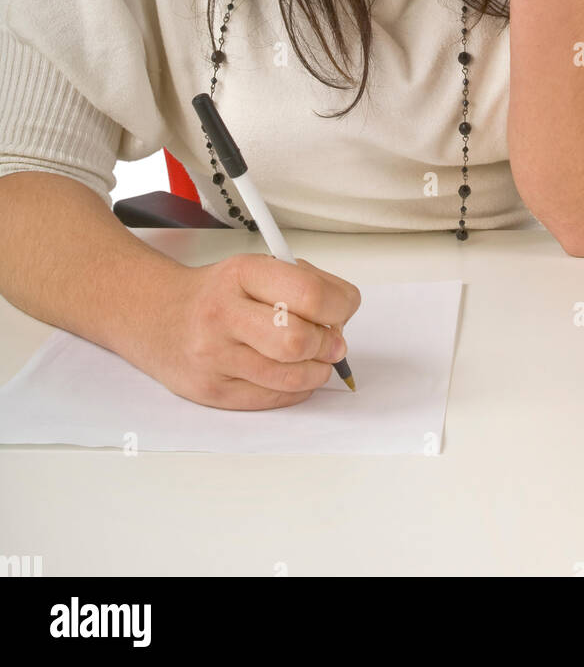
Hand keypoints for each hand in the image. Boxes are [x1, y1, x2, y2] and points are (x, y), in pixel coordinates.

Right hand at [146, 254, 360, 409]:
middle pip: (299, 340)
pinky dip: (294, 390)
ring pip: (289, 377)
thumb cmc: (217, 293)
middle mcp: (223, 313)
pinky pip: (271, 399)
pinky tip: (292, 375)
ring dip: (316, 371)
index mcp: (242, 273)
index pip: (310, 293)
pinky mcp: (211, 390)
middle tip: (332, 342)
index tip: (343, 310)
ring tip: (314, 360)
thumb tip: (342, 318)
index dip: (340, 307)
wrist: (156, 314)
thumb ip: (304, 286)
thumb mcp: (257, 269)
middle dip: (329, 345)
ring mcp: (214, 356)